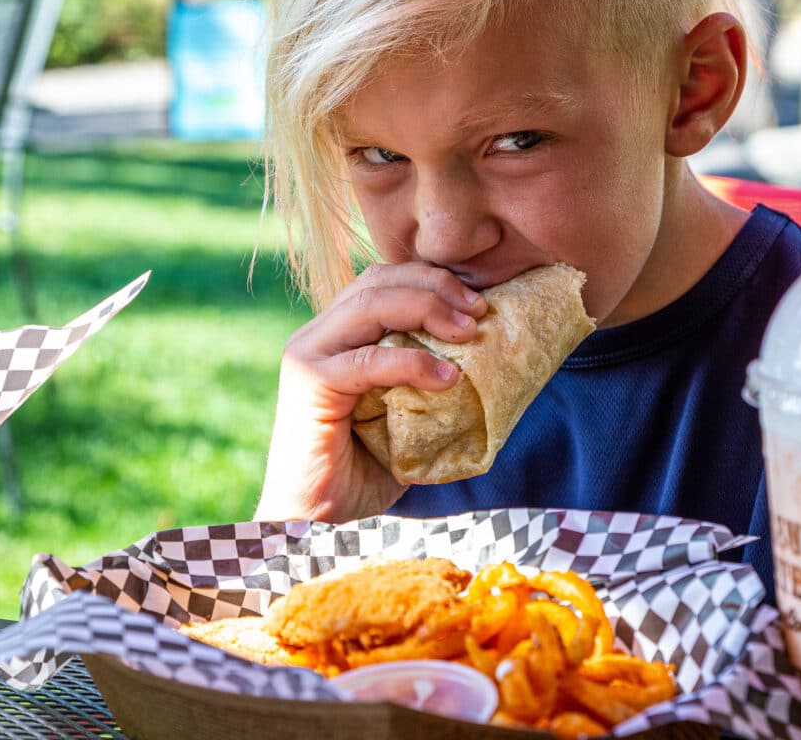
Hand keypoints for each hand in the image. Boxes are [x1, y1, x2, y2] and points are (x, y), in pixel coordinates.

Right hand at [256, 262, 487, 522]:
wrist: (314, 520)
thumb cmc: (363, 470)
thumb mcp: (406, 412)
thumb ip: (428, 379)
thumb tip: (491, 362)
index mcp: (337, 334)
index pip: (383, 279)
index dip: (431, 278)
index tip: (477, 300)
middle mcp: (318, 335)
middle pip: (379, 281)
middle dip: (435, 286)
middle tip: (479, 311)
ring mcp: (309, 355)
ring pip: (372, 304)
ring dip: (428, 309)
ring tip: (469, 332)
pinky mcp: (310, 384)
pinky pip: (369, 360)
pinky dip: (413, 363)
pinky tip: (447, 378)